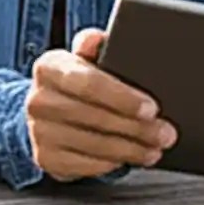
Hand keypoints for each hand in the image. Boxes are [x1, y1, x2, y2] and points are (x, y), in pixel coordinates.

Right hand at [25, 28, 177, 181]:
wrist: (45, 109)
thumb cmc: (77, 80)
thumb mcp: (85, 56)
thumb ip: (95, 45)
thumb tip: (98, 40)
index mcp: (49, 67)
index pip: (88, 83)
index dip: (122, 98)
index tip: (151, 108)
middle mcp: (38, 100)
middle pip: (95, 117)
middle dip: (136, 128)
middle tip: (165, 133)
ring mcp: (38, 132)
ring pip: (93, 144)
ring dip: (131, 149)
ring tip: (155, 148)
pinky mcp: (45, 158)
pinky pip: (85, 164)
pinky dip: (113, 163)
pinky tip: (132, 157)